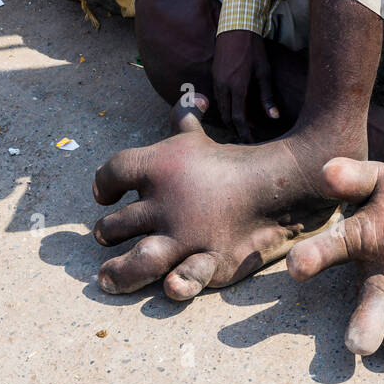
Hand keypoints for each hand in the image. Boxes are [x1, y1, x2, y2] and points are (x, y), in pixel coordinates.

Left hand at [92, 97, 337, 297]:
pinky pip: (187, 277)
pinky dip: (177, 285)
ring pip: (139, 260)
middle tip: (108, 235)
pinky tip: (168, 287)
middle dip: (108, 232)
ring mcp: (187, 235)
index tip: (104, 195)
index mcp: (159, 167)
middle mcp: (166, 202)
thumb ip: (184, 120)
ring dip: (118, 272)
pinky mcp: (211, 260)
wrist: (280, 182)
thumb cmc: (231, 161)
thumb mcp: (199, 138)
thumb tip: (188, 96)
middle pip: (116, 224)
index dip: (103, 184)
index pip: (113, 172)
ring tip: (107, 276)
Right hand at [212, 29, 278, 141]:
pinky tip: (237, 107)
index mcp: (237, 86)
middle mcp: (223, 86)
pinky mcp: (213, 75)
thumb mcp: (264, 72)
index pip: (238, 118)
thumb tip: (274, 117)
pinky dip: (226, 107)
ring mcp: (216, 80)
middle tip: (247, 138)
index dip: (244, 133)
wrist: (236, 27)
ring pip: (221, 108)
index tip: (250, 143)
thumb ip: (267, 96)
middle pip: (226, 117)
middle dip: (236, 129)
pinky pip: (218, 98)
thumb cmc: (254, 48)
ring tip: (244, 125)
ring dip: (231, 118)